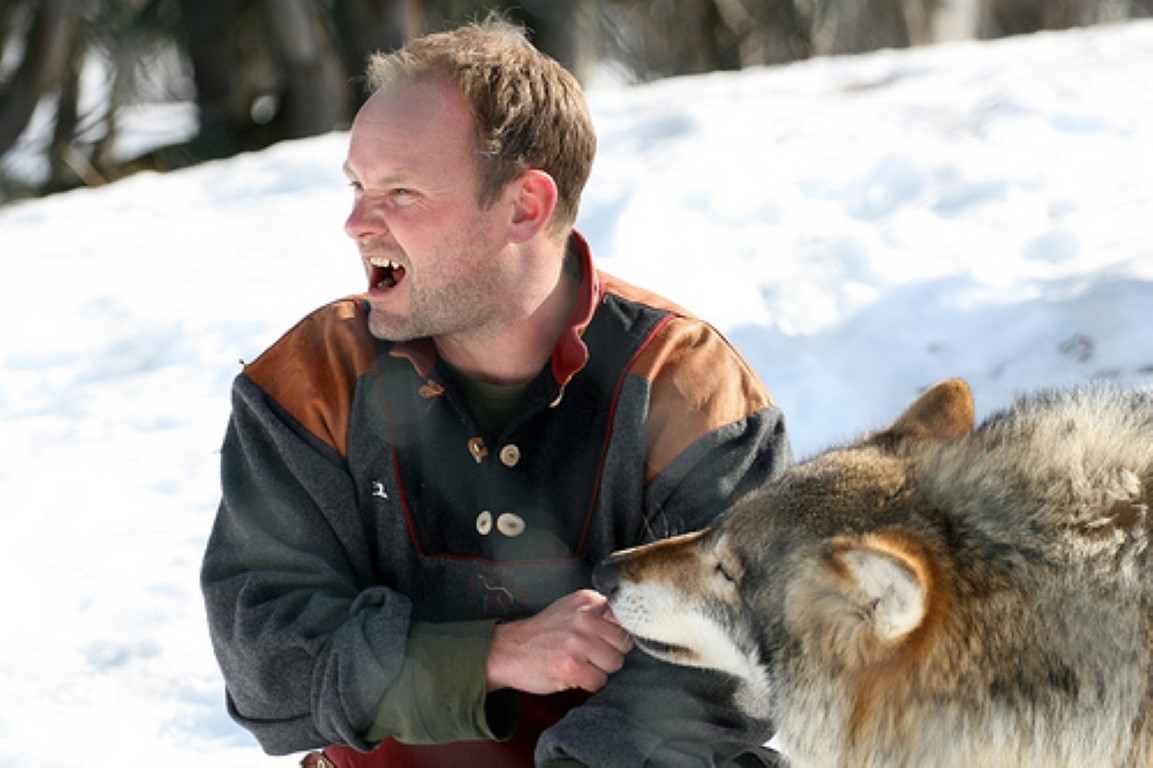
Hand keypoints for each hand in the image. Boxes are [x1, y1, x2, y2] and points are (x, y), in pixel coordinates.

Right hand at [486, 589, 633, 694]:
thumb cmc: (543, 633)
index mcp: (587, 600)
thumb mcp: (570, 609)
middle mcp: (584, 618)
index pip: (624, 619)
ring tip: (579, 663)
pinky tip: (572, 674)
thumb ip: (598, 612)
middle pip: (623, 645)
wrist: (509, 650)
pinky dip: (588, 683)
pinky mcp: (573, 667)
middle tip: (588, 655)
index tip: (601, 640)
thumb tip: (630, 625)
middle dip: (608, 653)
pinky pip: (599, 682)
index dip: (614, 635)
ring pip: (614, 664)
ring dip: (599, 669)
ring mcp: (579, 643)